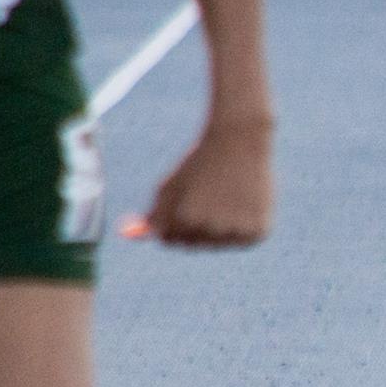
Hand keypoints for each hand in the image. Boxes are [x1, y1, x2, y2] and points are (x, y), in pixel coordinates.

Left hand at [135, 116, 273, 248]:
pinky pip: (240, 242)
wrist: (239, 141)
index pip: (168, 239)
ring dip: (219, 229)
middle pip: (193, 245)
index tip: (188, 194)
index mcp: (184, 220)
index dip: (175, 216)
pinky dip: (240, 228)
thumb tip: (127, 235)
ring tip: (226, 199)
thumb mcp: (169, 189)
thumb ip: (151, 217)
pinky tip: (243, 204)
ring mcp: (236, 232)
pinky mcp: (258, 232)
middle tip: (209, 194)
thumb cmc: (199, 164)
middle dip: (196, 224)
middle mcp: (211, 230)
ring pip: (217, 244)